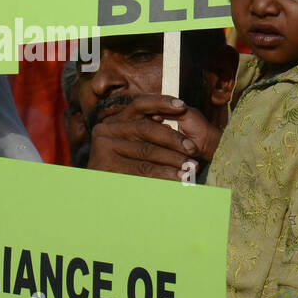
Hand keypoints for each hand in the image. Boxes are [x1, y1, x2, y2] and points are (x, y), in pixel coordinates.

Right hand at [87, 95, 212, 179]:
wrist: (105, 195)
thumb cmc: (130, 166)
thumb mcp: (139, 143)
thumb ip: (152, 129)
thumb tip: (179, 109)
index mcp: (116, 120)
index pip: (140, 105)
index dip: (162, 102)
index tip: (183, 106)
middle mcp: (106, 129)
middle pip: (147, 128)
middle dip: (174, 138)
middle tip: (193, 149)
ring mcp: (104, 146)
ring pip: (147, 151)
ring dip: (174, 159)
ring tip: (191, 168)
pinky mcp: (106, 165)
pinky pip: (143, 169)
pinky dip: (164, 174)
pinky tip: (179, 178)